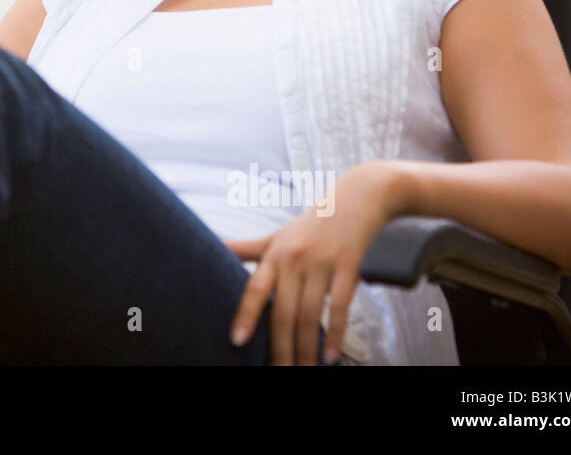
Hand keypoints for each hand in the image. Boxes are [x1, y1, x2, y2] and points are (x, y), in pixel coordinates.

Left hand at [222, 161, 404, 364]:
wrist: (356, 198)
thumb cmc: (312, 224)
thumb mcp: (277, 235)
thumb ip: (247, 248)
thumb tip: (213, 246)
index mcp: (274, 254)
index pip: (255, 288)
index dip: (244, 314)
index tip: (236, 341)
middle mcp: (294, 259)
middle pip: (283, 311)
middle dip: (280, 347)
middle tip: (277, 372)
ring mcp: (322, 263)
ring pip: (311, 314)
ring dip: (307, 348)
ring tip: (304, 371)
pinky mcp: (349, 267)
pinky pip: (341, 307)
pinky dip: (336, 334)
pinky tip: (330, 356)